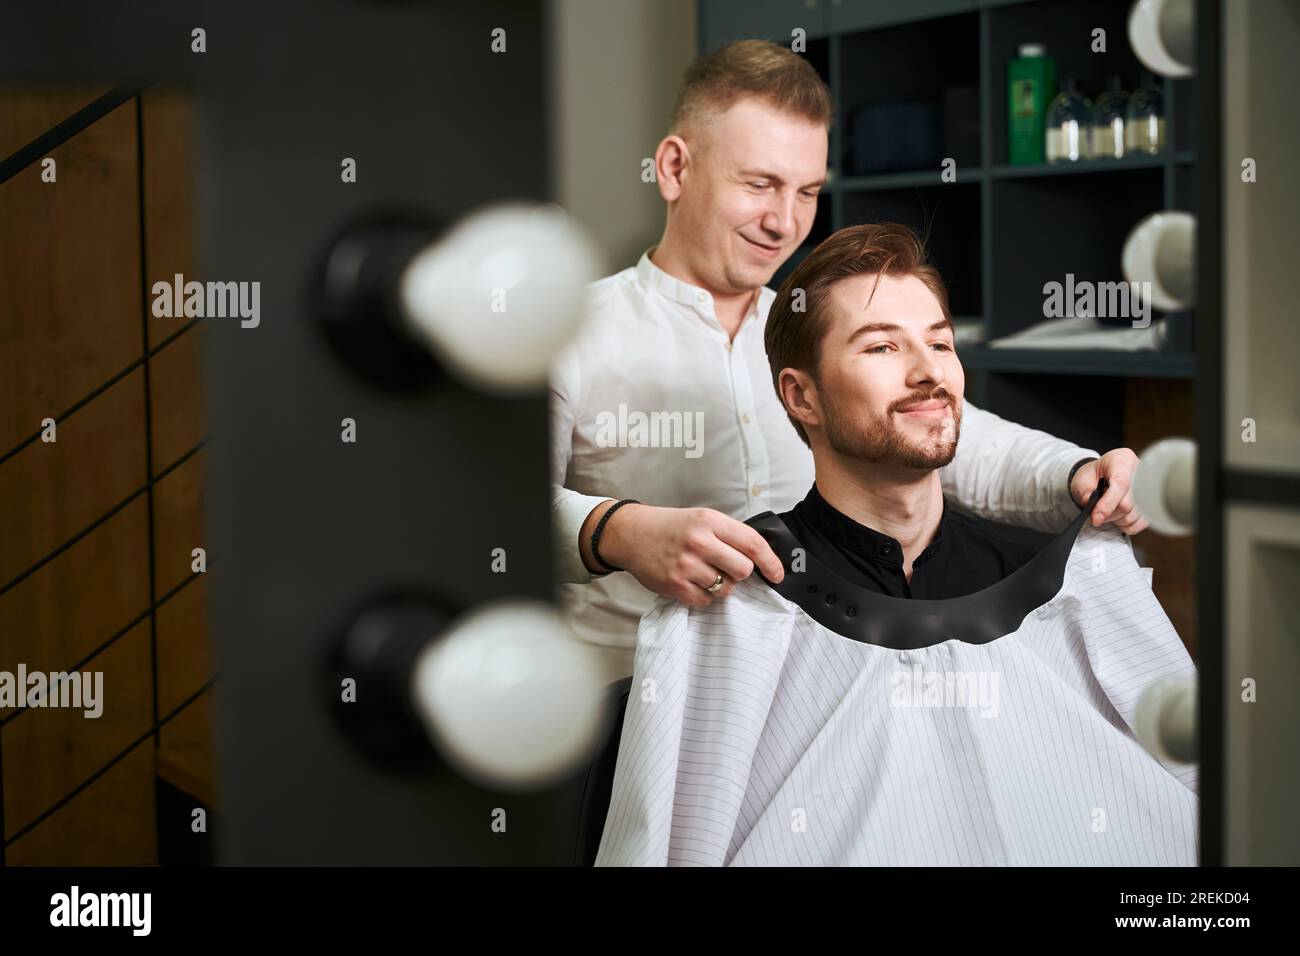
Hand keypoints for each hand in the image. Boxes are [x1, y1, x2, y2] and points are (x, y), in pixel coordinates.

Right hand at [594, 503, 785, 606]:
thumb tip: (760, 559)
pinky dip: (703, 595)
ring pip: (725, 589)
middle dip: (740, 573)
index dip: (771, 562)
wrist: (631, 534)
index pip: (752, 543)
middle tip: (727, 567)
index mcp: (709, 521)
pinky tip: (692, 581)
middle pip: (743, 570)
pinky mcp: (674, 585)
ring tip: (703, 572)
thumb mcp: (701, 518)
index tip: (778, 574)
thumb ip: (728, 535)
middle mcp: (699, 542)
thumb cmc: (671, 527)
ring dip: (720, 585)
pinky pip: (705, 601)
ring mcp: (685, 566)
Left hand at [1070, 449, 1148, 533]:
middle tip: (1097, 511)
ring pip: (1133, 516)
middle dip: (1108, 513)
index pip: (1121, 483)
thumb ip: (1086, 493)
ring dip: (1116, 519)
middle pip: (1127, 504)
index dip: (1108, 503)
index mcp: (1122, 460)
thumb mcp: (1082, 479)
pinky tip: (1119, 515)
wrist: (1101, 475)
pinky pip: (1140, 523)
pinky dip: (1126, 524)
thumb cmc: (1093, 475)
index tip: (1096, 518)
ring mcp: (1149, 488)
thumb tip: (1095, 510)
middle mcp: (1141, 472)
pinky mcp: (1152, 505)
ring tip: (1108, 509)